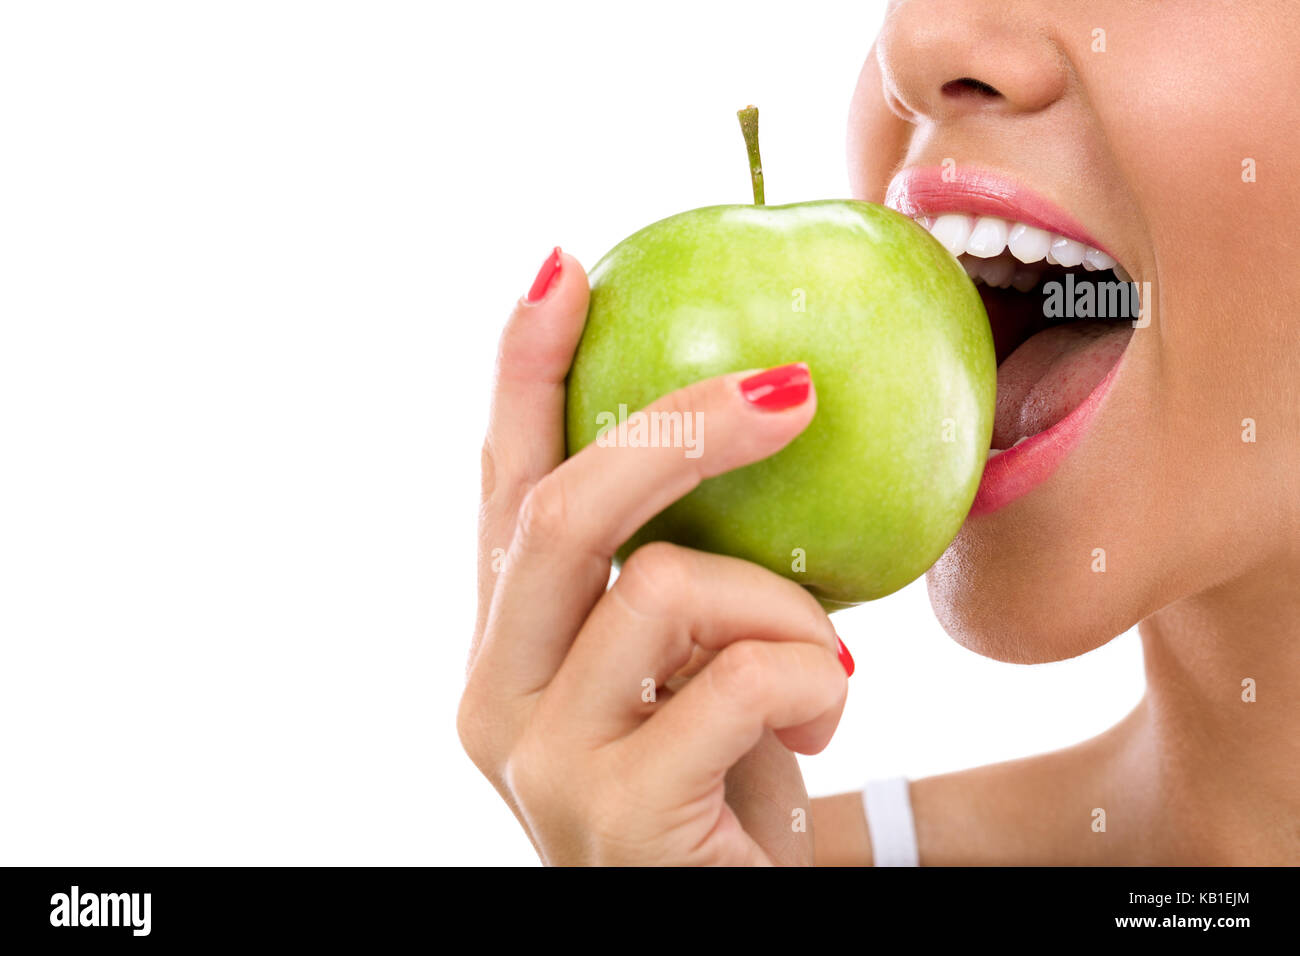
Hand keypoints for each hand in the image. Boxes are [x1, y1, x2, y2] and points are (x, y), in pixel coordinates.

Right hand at [458, 249, 850, 864]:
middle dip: (678, 428)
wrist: (732, 921)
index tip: (563, 264)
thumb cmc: (726, 778)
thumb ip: (683, 568)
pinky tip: (818, 723)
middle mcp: (490, 693)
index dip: (521, 368)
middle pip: (556, 509)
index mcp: (507, 642)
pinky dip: (814, 680)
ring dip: (783, 606)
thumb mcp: (695, 659)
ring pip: (661, 586)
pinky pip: (740, 679)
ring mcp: (538, 757)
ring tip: (825, 662)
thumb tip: (757, 408)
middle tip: (788, 389)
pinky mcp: (609, 811)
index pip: (498, 482)